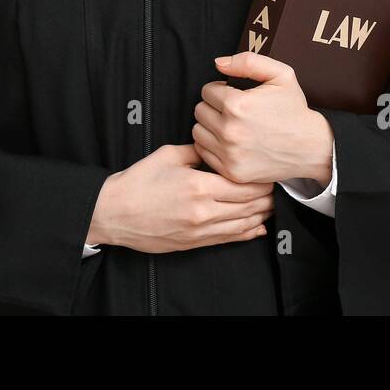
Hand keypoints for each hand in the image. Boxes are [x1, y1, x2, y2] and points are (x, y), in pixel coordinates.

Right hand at [86, 143, 273, 252]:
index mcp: (199, 185)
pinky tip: (257, 227)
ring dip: (260, 214)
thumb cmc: (138, 182)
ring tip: (271, 204)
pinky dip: (247, 233)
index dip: (260, 179)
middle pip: (248, 205)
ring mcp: (200, 230)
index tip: (267, 171)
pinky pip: (229, 240)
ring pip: (243, 224)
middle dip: (265, 195)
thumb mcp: (168, 155)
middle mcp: (204, 211)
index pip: (243, 184)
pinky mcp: (194, 243)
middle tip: (274, 185)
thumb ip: (197, 150)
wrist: (114, 212)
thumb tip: (215, 146)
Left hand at [192, 51, 333, 185]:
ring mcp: (229, 154)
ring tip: (230, 125)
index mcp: (237, 104)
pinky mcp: (231, 171)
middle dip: (213, 107)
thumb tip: (218, 63)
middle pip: (199, 111)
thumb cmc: (294, 110)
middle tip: (232, 111)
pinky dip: (212, 147)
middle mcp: (230, 130)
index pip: (206, 91)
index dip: (220, 90)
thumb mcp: (281, 75)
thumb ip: (248, 62)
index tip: (233, 95)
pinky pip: (204, 153)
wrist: (311, 147)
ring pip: (198, 132)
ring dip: (210, 126)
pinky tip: (230, 142)